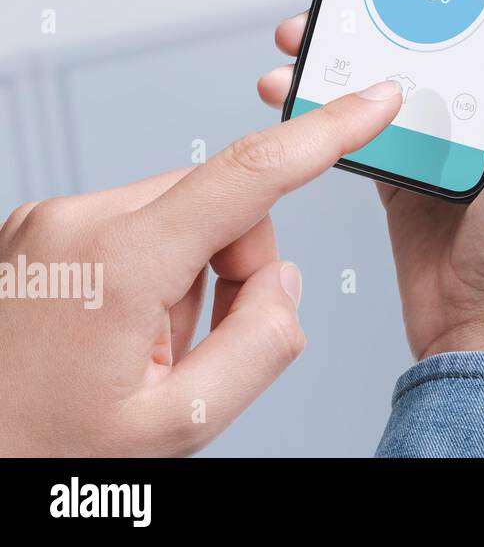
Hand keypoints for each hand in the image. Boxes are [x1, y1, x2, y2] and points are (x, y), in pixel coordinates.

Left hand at [0, 87, 401, 455]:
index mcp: (118, 262)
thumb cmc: (42, 451)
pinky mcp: (37, 230)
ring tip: (142, 347)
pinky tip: (116, 330)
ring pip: (180, 215)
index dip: (326, 134)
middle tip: (199, 344)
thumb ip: (260, 345)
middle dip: (236, 266)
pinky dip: (150, 272)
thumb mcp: (180, 424)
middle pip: (221, 203)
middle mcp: (77, 221)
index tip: (374, 102)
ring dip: (189, 275)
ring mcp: (49, 222)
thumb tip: (282, 282)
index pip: (250, 173)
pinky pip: (135, 226)